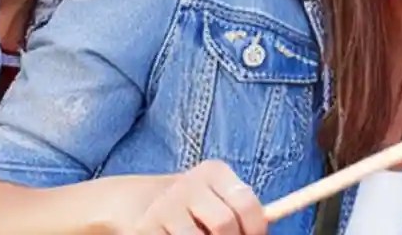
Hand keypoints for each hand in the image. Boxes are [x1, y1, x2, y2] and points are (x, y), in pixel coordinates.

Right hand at [132, 161, 267, 234]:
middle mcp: (189, 183)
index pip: (247, 204)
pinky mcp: (145, 226)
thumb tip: (264, 234)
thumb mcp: (218, 198)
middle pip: (224, 225)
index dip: (256, 229)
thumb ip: (241, 212)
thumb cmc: (193, 205)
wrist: (137, 202)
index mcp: (214, 172)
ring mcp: (164, 204)